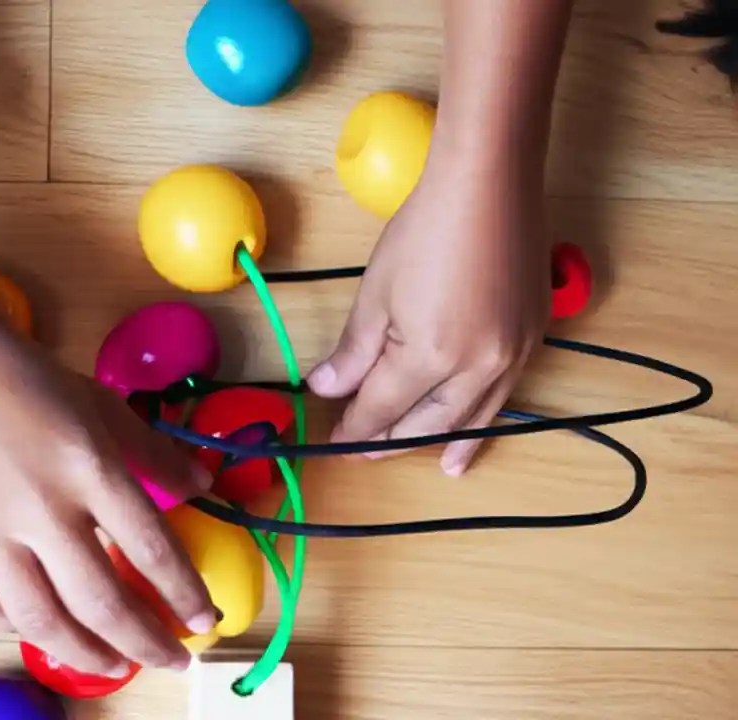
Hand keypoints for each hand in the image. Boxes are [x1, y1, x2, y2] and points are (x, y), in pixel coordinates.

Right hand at [0, 324, 216, 676]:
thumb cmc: (22, 373)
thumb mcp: (99, 402)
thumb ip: (152, 450)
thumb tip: (203, 485)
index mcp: (89, 467)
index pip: (152, 549)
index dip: (184, 594)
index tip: (204, 621)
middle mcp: (41, 507)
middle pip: (101, 601)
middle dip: (145, 642)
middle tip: (172, 660)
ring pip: (40, 618)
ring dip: (85, 654)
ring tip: (114, 666)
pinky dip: (17, 625)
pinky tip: (42, 629)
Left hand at [310, 151, 550, 474]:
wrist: (489, 186)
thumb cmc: (426, 231)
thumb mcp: (376, 294)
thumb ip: (354, 352)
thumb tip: (327, 389)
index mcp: (430, 358)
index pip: (382, 410)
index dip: (354, 428)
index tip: (334, 440)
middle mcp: (477, 368)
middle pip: (427, 423)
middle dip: (393, 441)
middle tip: (368, 453)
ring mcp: (512, 356)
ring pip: (472, 416)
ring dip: (451, 443)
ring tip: (444, 470)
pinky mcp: (533, 338)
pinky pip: (504, 394)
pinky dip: (488, 417)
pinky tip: (481, 425)